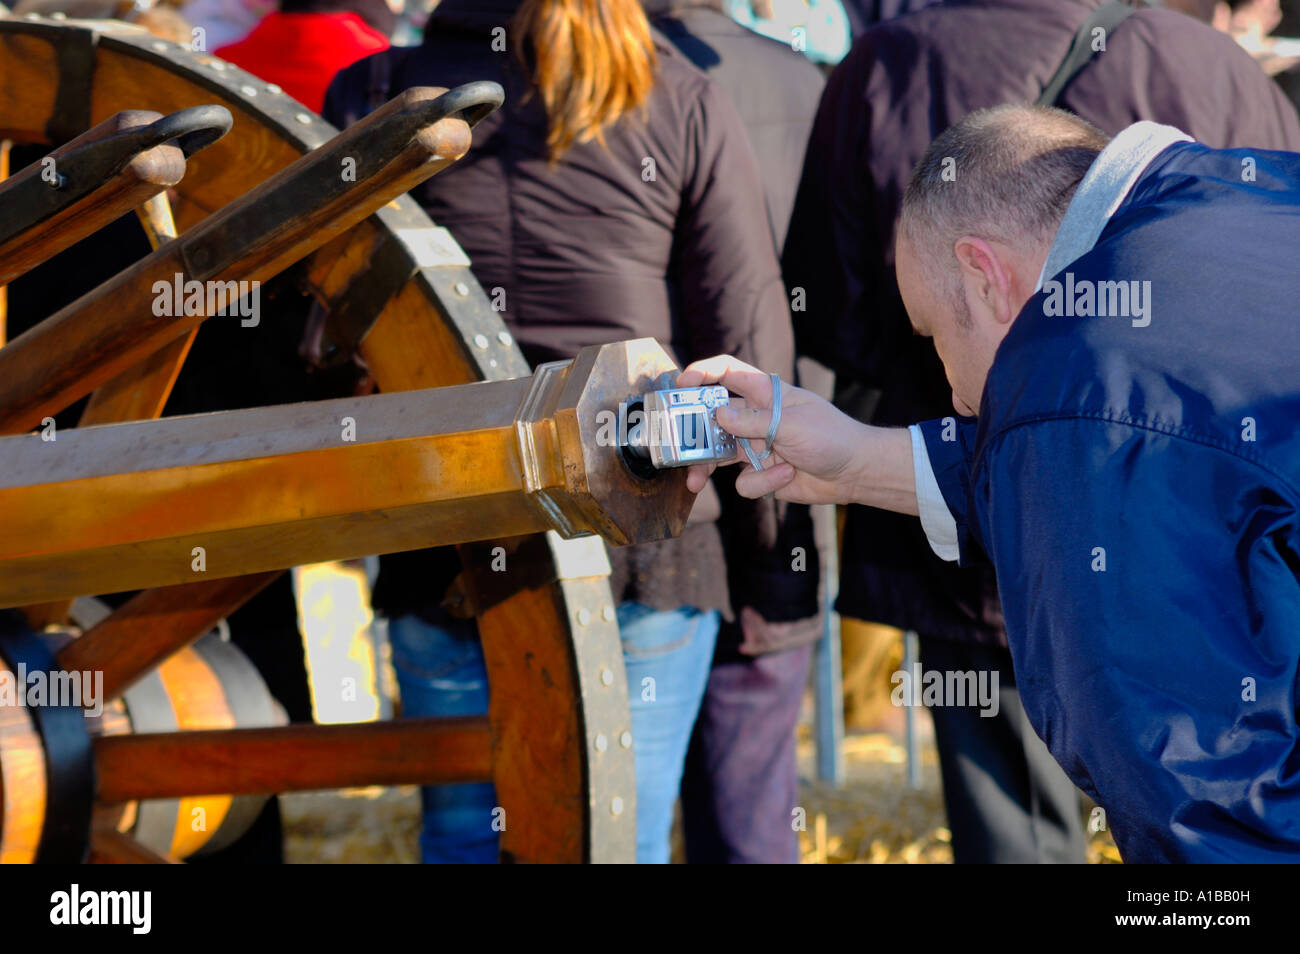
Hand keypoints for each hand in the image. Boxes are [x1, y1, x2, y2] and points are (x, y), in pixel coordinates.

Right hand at [675, 356, 876, 504]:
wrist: (854, 472)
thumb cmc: (830, 437)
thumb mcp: (791, 425)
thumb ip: (754, 422)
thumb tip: (718, 415)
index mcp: (764, 394)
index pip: (727, 373)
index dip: (702, 373)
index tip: (680, 386)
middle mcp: (755, 417)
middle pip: (711, 419)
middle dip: (692, 434)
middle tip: (674, 445)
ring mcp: (756, 445)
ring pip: (718, 455)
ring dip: (706, 468)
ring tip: (695, 483)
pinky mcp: (761, 473)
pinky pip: (744, 481)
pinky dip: (762, 482)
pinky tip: (785, 475)